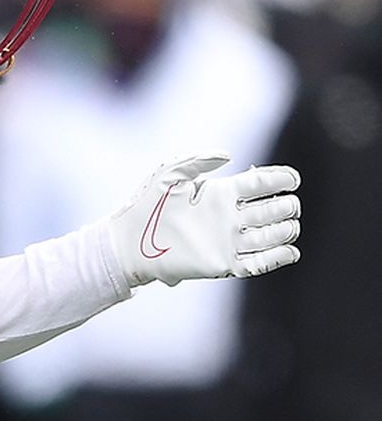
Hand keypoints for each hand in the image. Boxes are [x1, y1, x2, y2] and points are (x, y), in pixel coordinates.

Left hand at [107, 154, 300, 286]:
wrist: (128, 243)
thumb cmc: (145, 206)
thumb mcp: (168, 174)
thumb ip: (197, 159)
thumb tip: (229, 156)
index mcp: (221, 193)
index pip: (262, 184)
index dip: (281, 180)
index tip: (292, 180)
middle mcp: (229, 217)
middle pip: (275, 209)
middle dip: (286, 206)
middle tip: (282, 206)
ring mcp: (229, 241)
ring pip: (274, 234)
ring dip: (285, 229)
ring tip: (283, 225)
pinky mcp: (225, 264)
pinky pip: (261, 263)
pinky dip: (279, 257)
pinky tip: (289, 250)